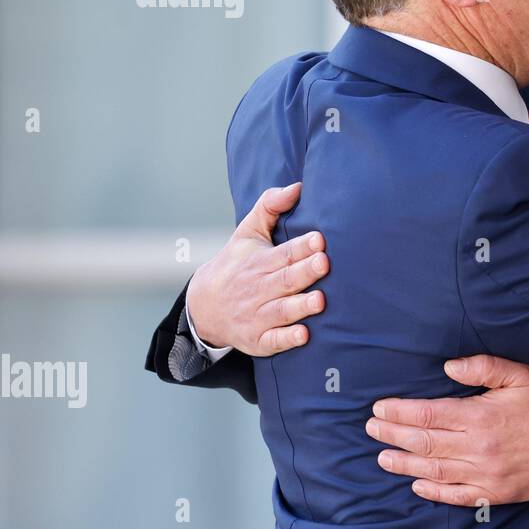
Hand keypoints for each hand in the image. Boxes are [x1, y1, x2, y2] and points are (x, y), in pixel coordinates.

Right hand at [185, 182, 328, 355]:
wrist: (204, 306)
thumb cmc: (237, 264)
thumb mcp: (247, 233)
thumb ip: (270, 206)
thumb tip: (298, 186)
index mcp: (259, 262)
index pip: (283, 253)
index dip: (301, 247)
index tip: (319, 239)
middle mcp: (258, 289)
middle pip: (286, 280)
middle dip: (305, 272)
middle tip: (324, 263)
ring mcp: (257, 316)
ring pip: (282, 311)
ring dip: (300, 306)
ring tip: (320, 300)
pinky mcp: (258, 340)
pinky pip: (273, 341)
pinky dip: (287, 339)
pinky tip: (304, 336)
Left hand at [367, 355, 528, 505]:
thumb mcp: (520, 374)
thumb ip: (482, 367)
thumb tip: (447, 366)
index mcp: (481, 416)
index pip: (427, 415)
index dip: (399, 413)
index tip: (379, 409)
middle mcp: (479, 448)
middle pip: (424, 443)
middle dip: (392, 436)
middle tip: (371, 429)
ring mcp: (487, 474)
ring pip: (434, 471)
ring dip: (404, 464)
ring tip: (383, 457)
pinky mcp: (497, 492)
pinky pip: (457, 495)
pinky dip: (434, 490)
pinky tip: (417, 483)